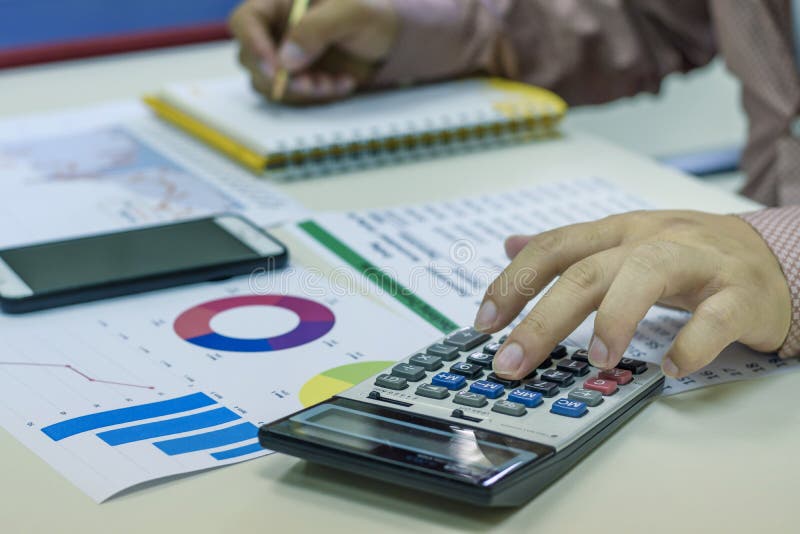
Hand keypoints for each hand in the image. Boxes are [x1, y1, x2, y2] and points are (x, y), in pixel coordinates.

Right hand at [228, 0, 397, 103]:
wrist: (387, 38)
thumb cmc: (369, 14)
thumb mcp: (351, 12)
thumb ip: (317, 28)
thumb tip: (285, 60)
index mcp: (279, 3)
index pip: (245, 21)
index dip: (253, 45)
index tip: (277, 68)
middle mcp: (275, 30)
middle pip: (251, 59)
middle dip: (281, 77)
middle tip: (311, 83)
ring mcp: (284, 56)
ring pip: (270, 83)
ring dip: (301, 90)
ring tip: (333, 82)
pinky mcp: (297, 79)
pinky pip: (294, 96)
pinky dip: (317, 95)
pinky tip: (343, 82)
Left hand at [474, 210, 792, 378]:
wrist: (770, 257)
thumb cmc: (685, 256)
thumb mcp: (622, 242)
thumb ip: (568, 247)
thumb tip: (511, 245)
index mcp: (617, 233)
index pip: (554, 248)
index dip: (514, 283)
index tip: (484, 322)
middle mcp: (650, 241)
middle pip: (587, 270)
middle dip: (543, 318)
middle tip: (512, 362)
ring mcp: (698, 263)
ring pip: (646, 276)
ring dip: (615, 318)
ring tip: (597, 360)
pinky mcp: (741, 294)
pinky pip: (716, 317)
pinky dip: (692, 344)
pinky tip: (671, 368)